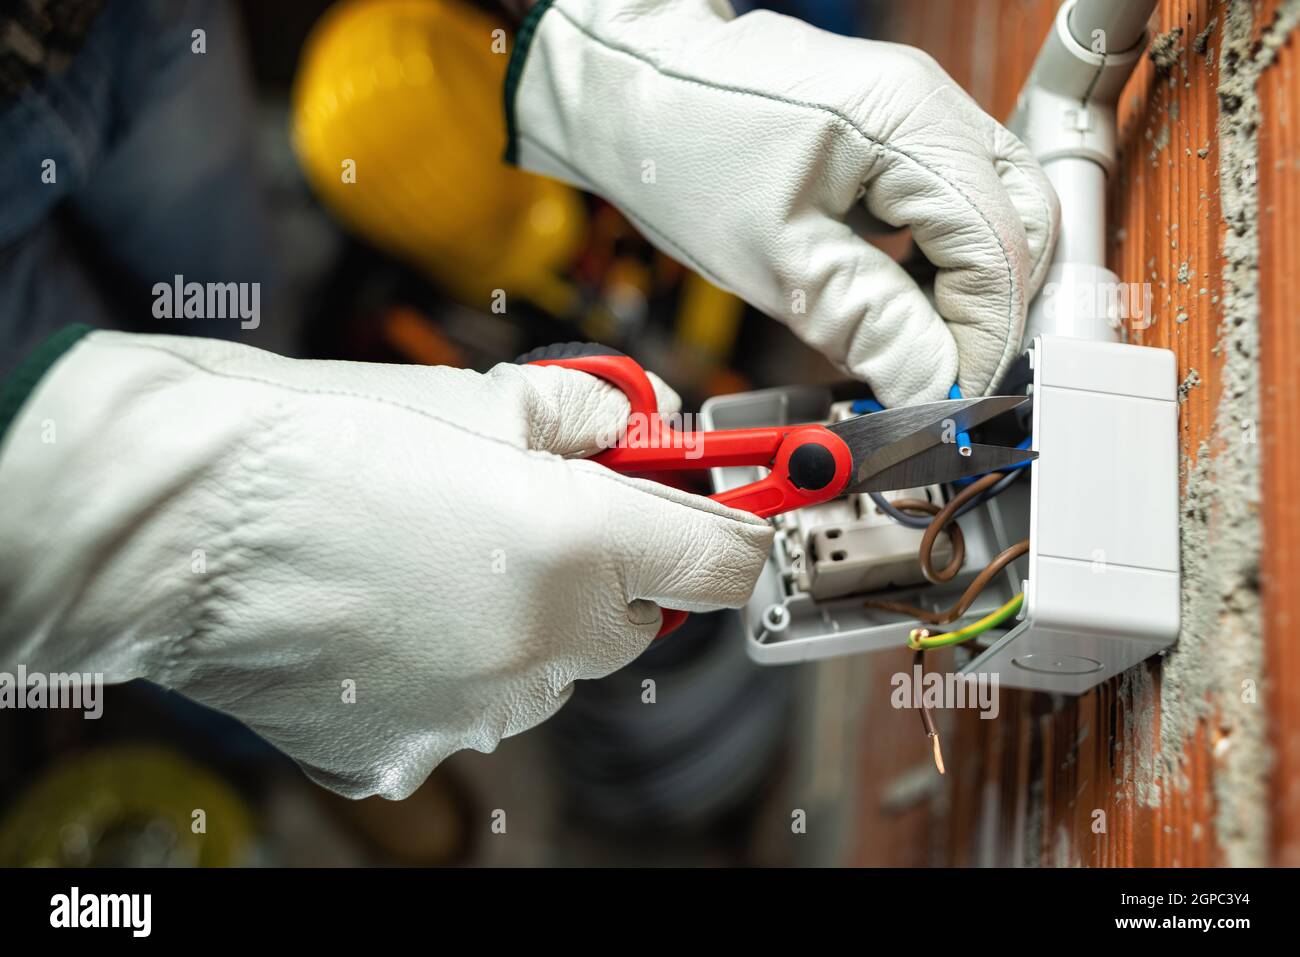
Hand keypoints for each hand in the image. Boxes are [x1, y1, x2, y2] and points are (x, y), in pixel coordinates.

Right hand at [0, 332, 772, 797]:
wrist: (177, 523)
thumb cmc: (318, 440)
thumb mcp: (476, 396)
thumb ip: (587, 414)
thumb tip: (637, 423)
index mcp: (579, 546)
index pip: (727, 561)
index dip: (733, 532)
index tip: (735, 516)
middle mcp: (545, 645)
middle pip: (634, 620)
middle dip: (608, 572)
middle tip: (539, 518)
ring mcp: (479, 712)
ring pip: (549, 669)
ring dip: (524, 622)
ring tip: (433, 563)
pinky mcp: (410, 752)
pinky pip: (469, 708)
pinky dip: (449, 667)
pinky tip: (386, 618)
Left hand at [507, 0, 1058, 405]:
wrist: (635, 94)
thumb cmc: (682, 153)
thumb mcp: (777, 262)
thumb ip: (871, 325)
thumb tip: (934, 390)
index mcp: (906, 121)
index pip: (997, 250)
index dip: (984, 340)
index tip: (953, 401)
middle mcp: (930, 103)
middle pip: (1022, 227)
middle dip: (991, 314)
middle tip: (943, 378)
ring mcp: (920, 111)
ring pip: (998, 215)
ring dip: (971, 290)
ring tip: (919, 344)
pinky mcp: (900, 130)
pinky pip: (957, 201)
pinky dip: (945, 260)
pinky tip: (904, 298)